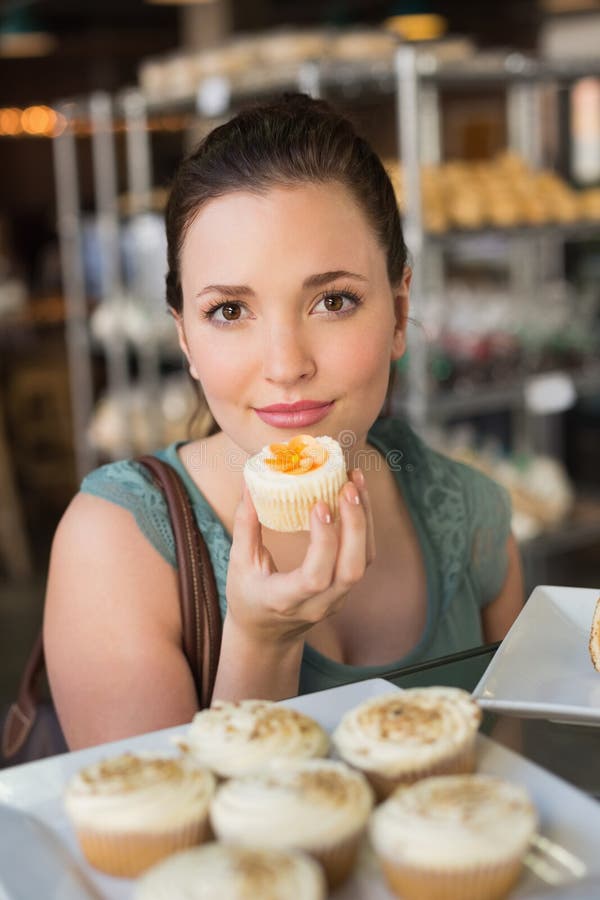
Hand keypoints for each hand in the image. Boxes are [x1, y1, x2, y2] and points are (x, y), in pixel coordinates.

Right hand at [225, 469, 374, 646]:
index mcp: (285, 600)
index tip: (319, 504)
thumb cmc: (248, 597)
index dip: (324, 542)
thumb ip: (246, 525)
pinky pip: (364, 556)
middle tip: (347, 486)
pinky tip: (357, 496)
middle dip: (355, 525)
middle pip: (351, 570)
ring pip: (364, 561)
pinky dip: (364, 524)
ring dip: (364, 519)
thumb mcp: (240, 565)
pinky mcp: (346, 588)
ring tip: (356, 481)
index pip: (315, 577)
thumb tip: (249, 482)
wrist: (267, 635)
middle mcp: (318, 604)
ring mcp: (337, 598)